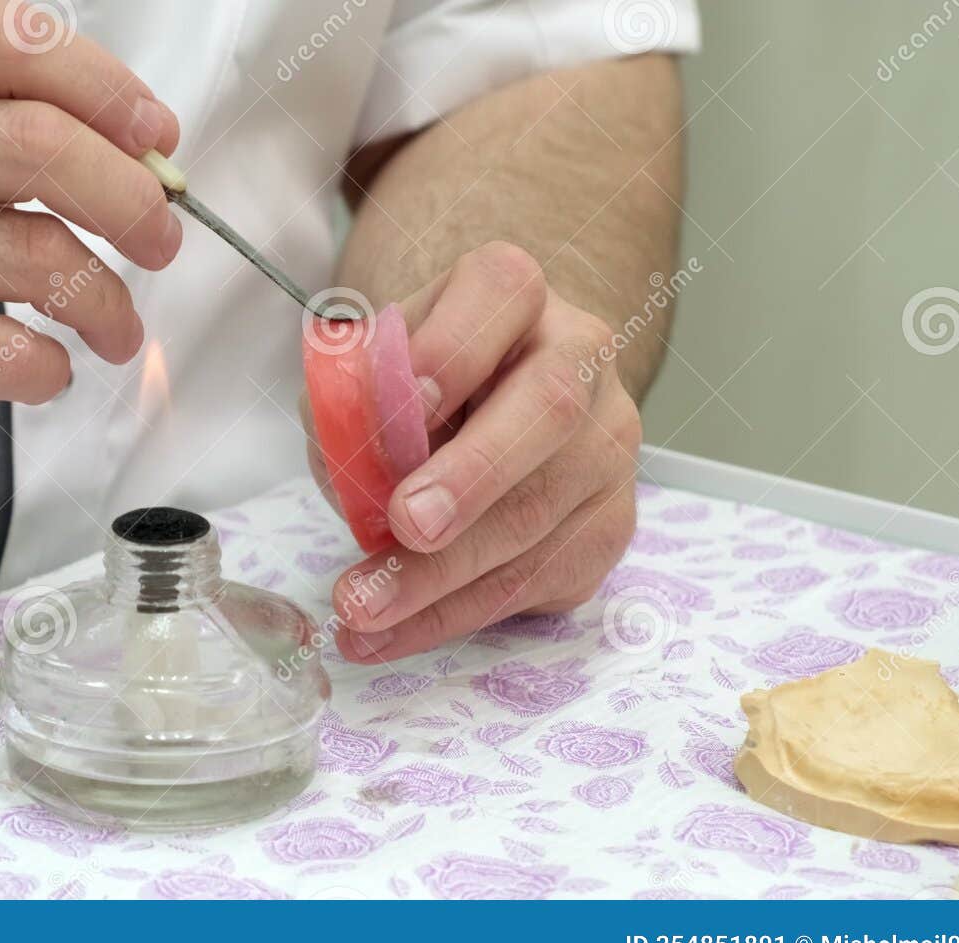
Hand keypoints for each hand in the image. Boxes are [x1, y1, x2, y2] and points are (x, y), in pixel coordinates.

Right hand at [0, 0, 181, 464]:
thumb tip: (130, 156)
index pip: (9, 42)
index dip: (107, 87)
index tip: (156, 138)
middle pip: (38, 144)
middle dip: (131, 199)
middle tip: (160, 240)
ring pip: (33, 254)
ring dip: (107, 302)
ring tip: (115, 327)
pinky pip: (0, 350)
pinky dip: (49, 367)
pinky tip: (45, 369)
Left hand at [305, 242, 641, 661]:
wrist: (481, 409)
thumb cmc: (413, 386)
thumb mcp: (364, 370)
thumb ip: (350, 399)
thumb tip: (355, 465)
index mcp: (513, 295)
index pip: (501, 294)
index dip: (455, 347)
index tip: (404, 397)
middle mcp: (582, 358)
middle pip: (547, 411)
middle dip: (473, 476)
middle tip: (406, 525)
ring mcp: (608, 445)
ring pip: (539, 516)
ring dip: (442, 577)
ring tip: (360, 608)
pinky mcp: (608, 525)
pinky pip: (537, 580)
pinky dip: (452, 614)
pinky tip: (390, 633)